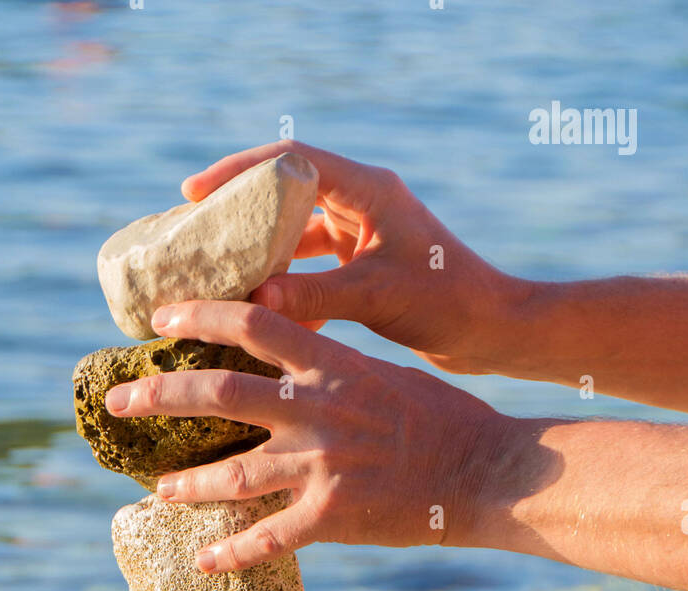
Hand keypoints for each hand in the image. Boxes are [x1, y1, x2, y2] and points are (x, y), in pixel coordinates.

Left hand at [105, 299, 506, 570]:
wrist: (487, 470)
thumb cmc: (445, 419)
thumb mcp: (387, 375)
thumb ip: (334, 370)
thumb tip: (292, 361)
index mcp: (333, 366)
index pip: (254, 324)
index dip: (201, 315)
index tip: (160, 318)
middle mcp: (317, 410)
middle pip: (220, 394)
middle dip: (160, 395)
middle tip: (117, 401)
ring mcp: (322, 464)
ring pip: (234, 473)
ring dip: (188, 483)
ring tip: (158, 490)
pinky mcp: (332, 515)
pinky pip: (269, 539)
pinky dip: (232, 552)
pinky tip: (203, 560)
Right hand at [181, 139, 529, 375]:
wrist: (493, 333)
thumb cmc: (448, 303)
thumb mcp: (375, 295)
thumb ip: (313, 295)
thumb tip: (252, 302)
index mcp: (370, 190)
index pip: (292, 161)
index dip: (239, 172)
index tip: (195, 191)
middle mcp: (364, 205)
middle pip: (286, 196)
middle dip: (241, 217)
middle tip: (195, 234)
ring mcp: (363, 237)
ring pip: (295, 238)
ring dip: (260, 258)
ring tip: (216, 276)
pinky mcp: (364, 269)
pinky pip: (312, 272)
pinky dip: (287, 291)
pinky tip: (260, 316)